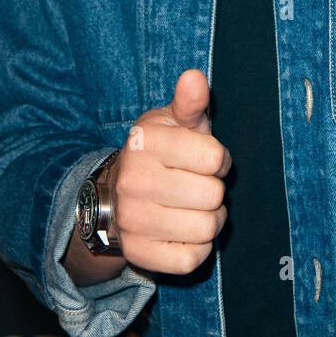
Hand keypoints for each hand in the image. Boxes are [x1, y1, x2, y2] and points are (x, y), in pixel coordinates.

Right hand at [111, 69, 231, 274]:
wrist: (117, 194)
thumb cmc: (161, 152)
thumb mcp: (174, 121)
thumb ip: (190, 102)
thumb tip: (195, 77)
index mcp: (145, 142)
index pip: (216, 158)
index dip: (218, 159)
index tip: (203, 158)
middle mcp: (134, 181)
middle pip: (213, 195)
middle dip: (213, 190)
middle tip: (196, 185)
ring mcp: (132, 220)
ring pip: (206, 230)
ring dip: (209, 220)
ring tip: (192, 207)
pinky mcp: (138, 254)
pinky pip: (192, 259)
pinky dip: (197, 248)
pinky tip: (183, 231)